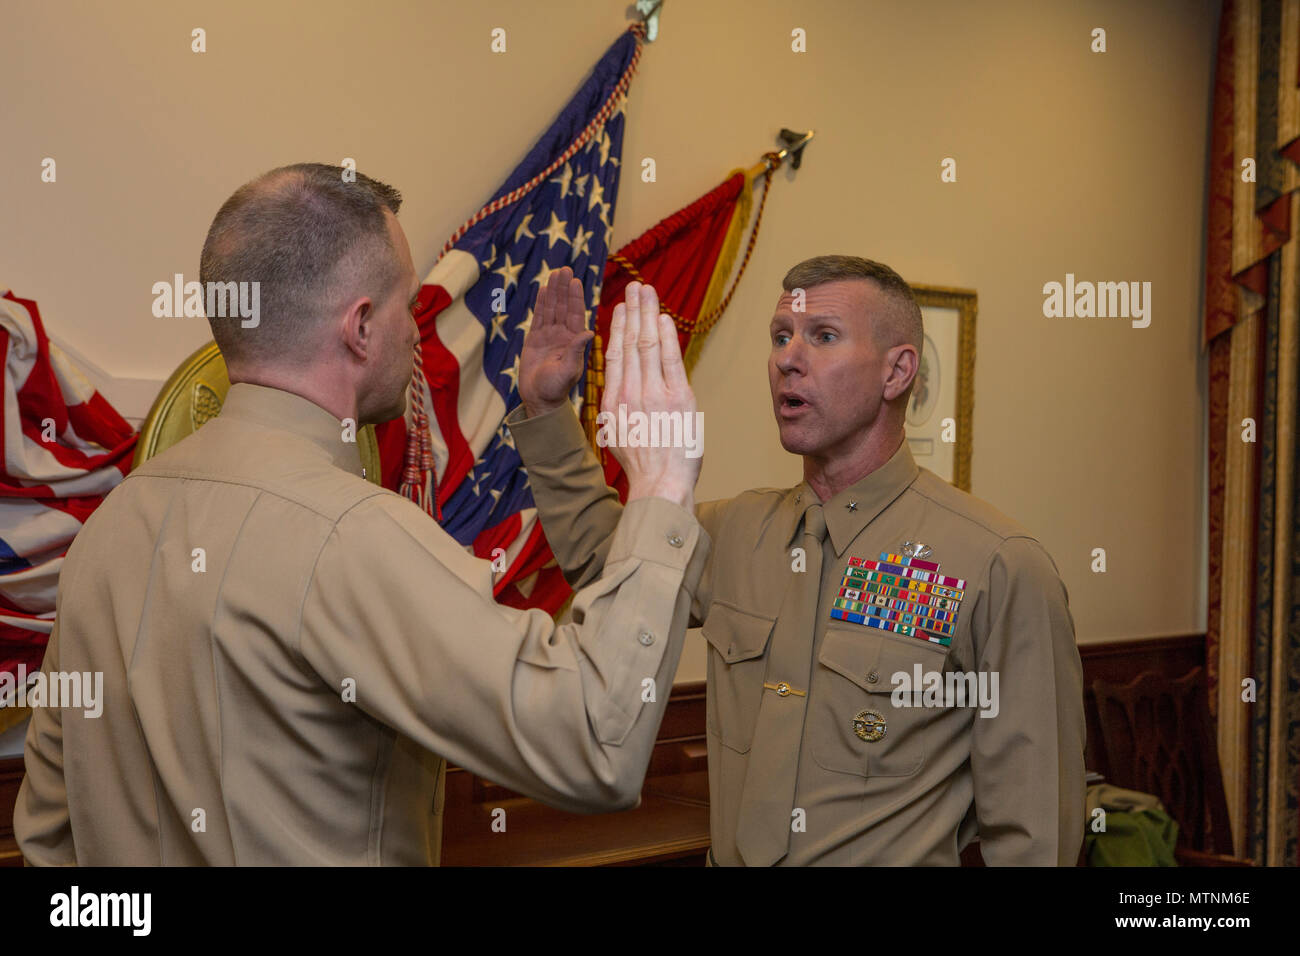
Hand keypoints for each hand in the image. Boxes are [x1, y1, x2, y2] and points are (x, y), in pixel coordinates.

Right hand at [519, 266, 592, 417]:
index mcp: (574, 341)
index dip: (575, 296)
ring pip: (551, 309)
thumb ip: (576, 350)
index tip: (575, 279)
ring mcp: (549, 336)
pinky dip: (541, 304)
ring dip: (553, 291)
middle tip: (564, 268)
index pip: (575, 314)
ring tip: (554, 273)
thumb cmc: (556, 389)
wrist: (539, 399)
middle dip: (564, 288)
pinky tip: (543, 290)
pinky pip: (539, 317)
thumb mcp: (569, 370)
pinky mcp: (535, 340)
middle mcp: (563, 336)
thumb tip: (588, 331)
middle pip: (563, 306)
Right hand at [602, 281, 701, 509]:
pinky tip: (663, 318)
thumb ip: (617, 406)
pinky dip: (667, 337)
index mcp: (613, 402)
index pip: (613, 356)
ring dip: (647, 314)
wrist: (660, 484)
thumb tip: (620, 387)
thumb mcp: (616, 434)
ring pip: (648, 345)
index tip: (618, 309)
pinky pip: (671, 360)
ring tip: (647, 292)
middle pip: (630, 342)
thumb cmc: (641, 464)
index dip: (616, 328)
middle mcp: (630, 393)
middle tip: (635, 287)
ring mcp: (654, 393)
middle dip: (632, 311)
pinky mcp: (678, 398)